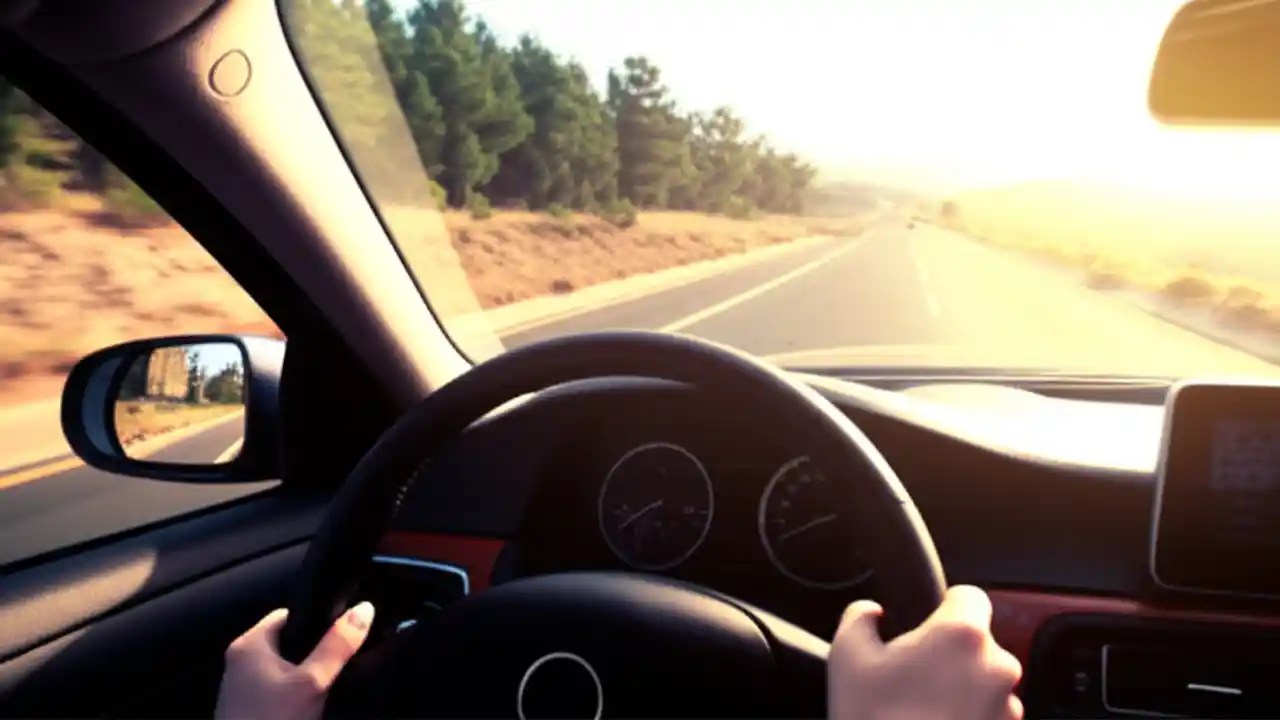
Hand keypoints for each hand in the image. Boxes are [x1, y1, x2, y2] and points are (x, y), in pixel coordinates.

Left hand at [214, 602, 374, 719]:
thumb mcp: (313, 682)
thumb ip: (338, 646)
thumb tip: (364, 609)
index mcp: (249, 644)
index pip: (288, 613)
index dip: (317, 619)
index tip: (341, 632)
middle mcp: (239, 661)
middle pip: (288, 641)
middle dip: (314, 651)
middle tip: (337, 662)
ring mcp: (241, 687)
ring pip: (284, 667)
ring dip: (304, 675)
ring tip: (325, 683)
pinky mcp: (248, 708)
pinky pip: (277, 689)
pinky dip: (294, 693)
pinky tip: (308, 705)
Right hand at [828, 586, 1021, 719]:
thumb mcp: (846, 655)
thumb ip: (860, 616)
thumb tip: (871, 613)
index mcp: (961, 634)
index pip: (970, 595)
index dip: (945, 605)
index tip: (926, 623)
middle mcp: (997, 666)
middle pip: (977, 642)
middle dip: (949, 653)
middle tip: (912, 674)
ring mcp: (1008, 707)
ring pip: (986, 681)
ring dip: (962, 688)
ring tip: (922, 708)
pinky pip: (990, 715)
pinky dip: (969, 718)